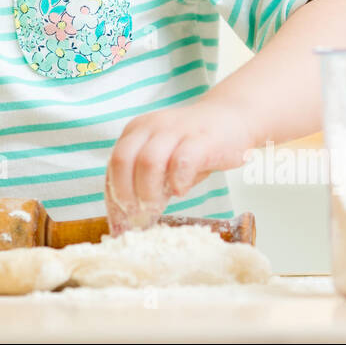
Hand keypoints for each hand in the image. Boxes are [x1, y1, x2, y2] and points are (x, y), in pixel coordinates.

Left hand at [105, 100, 254, 235]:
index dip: (113, 199)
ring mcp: (176, 131)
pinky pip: (182, 161)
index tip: (119, 225)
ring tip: (156, 208)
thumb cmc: (194, 146)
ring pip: (148, 162)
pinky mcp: (201, 139)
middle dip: (125, 195)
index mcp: (136, 132)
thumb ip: (147, 183)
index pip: (113, 166)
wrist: (232, 118)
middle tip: (136, 217)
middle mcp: (151, 127)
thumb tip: (130, 221)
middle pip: (122, 161)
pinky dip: (177, 181)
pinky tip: (181, 191)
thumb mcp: (164, 161)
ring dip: (148, 192)